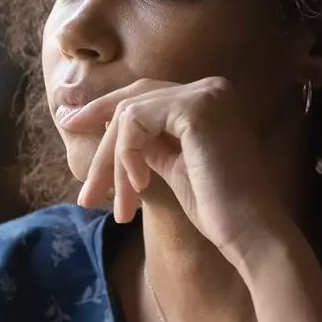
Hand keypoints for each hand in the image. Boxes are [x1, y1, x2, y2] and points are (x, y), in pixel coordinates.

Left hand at [61, 77, 297, 264]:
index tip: (71, 125)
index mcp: (208, 99)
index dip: (104, 109)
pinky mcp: (196, 108)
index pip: (145, 96)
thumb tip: (111, 130)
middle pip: (132, 101)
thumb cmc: (218, 209)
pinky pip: (135, 122)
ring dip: (114, 162)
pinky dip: (128, 156)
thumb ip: (148, 143)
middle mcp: (209, 87)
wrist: (251, 233)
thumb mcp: (172, 166)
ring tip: (120, 205)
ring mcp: (205, 94)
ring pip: (128, 114)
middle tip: (83, 183)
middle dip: (100, 140)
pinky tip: (141, 187)